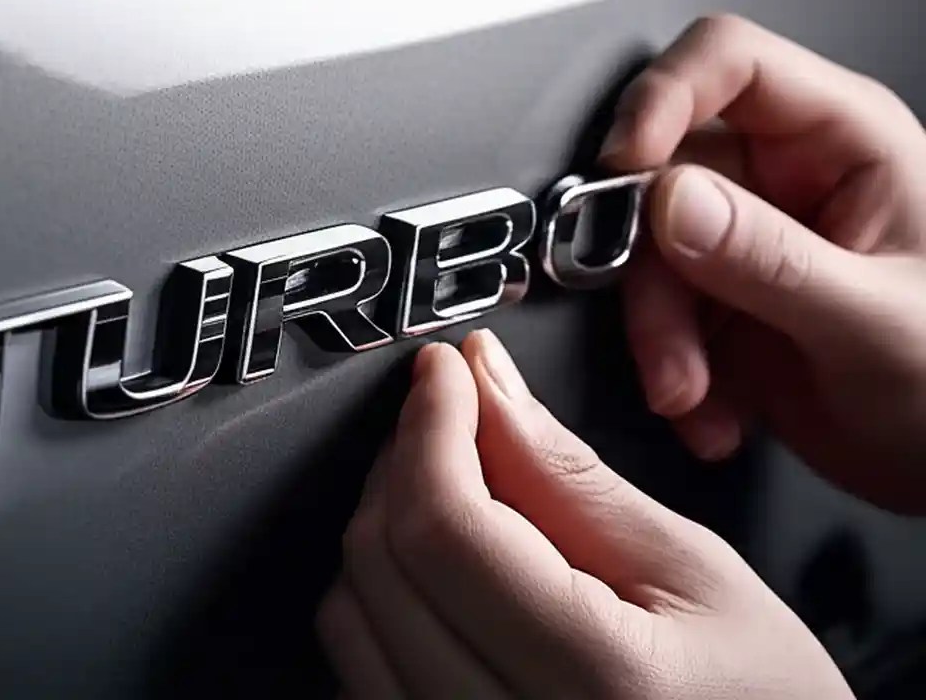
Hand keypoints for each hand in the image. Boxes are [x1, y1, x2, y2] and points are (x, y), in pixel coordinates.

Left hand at [316, 333, 852, 698]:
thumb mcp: (694, 570)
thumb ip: (572, 478)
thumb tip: (487, 383)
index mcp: (594, 681)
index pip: (446, 527)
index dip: (432, 427)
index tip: (445, 373)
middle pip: (381, 564)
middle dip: (405, 462)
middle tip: (453, 418)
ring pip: (348, 615)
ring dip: (384, 526)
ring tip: (453, 491)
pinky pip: (355, 669)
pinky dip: (380, 598)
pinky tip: (440, 570)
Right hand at [601, 15, 925, 512]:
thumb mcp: (872, 321)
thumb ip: (769, 259)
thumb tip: (670, 201)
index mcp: (843, 143)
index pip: (728, 65)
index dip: (662, 100)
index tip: (624, 168)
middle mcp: (787, 180)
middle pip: (663, 179)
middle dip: (654, 274)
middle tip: (670, 345)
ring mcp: (749, 244)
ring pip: (649, 260)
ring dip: (660, 341)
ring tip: (696, 398)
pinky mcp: (722, 304)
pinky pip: (656, 318)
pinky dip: (670, 374)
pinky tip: (717, 413)